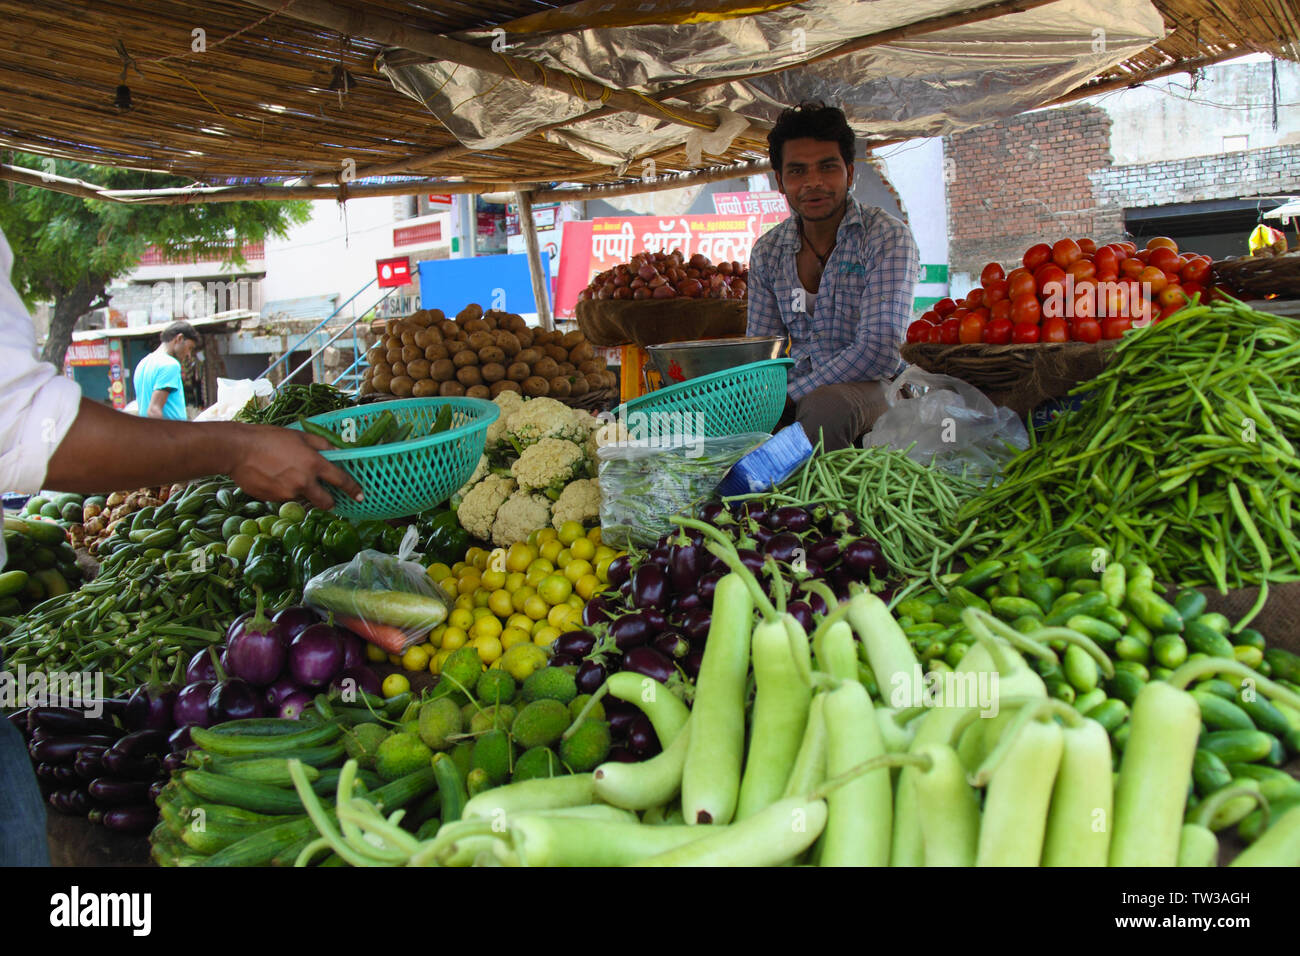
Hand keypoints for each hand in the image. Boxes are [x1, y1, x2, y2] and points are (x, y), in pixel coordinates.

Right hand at [228, 424, 363, 509]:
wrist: (237, 450)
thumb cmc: (269, 438)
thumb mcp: (300, 436)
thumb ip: (322, 444)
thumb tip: (339, 451)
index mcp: (314, 463)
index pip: (341, 481)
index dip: (353, 490)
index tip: (361, 496)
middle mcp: (304, 482)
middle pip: (326, 502)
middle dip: (330, 502)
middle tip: (328, 497)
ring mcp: (288, 493)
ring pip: (303, 498)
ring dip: (302, 491)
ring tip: (286, 474)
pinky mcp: (274, 499)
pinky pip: (285, 498)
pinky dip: (285, 491)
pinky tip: (274, 477)